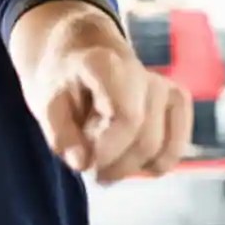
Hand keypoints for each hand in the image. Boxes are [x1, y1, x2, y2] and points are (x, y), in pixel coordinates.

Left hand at [29, 46, 192, 184]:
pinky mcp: (179, 102)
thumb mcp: (46, 104)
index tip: (87, 165)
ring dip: (131, 168)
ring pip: (161, 150)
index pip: (128, 118)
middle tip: (89, 168)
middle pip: (146, 140)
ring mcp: (166, 86)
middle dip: (116, 166)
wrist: (82, 55)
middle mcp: (144, 73)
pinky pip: (174, 150)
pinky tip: (128, 158)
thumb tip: (82, 164)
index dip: (110, 151)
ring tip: (105, 159)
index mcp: (106, 65)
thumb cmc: (63, 82)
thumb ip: (59, 134)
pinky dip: (151, 164)